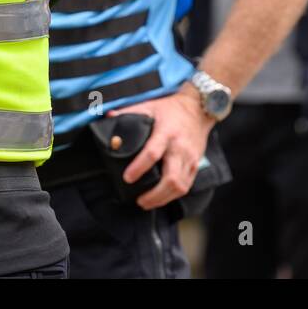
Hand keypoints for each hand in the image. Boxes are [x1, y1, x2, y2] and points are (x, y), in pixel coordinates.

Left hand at [108, 86, 212, 209]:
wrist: (198, 109)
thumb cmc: (171, 109)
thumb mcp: (149, 106)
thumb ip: (128, 112)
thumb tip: (109, 118)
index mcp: (166, 133)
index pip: (153, 153)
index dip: (139, 167)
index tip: (128, 178)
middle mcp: (180, 148)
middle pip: (171, 178)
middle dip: (154, 195)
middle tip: (139, 201)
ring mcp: (190, 158)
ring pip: (180, 186)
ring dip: (163, 199)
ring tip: (147, 203)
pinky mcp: (195, 164)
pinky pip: (186, 186)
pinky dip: (173, 195)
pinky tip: (161, 198)